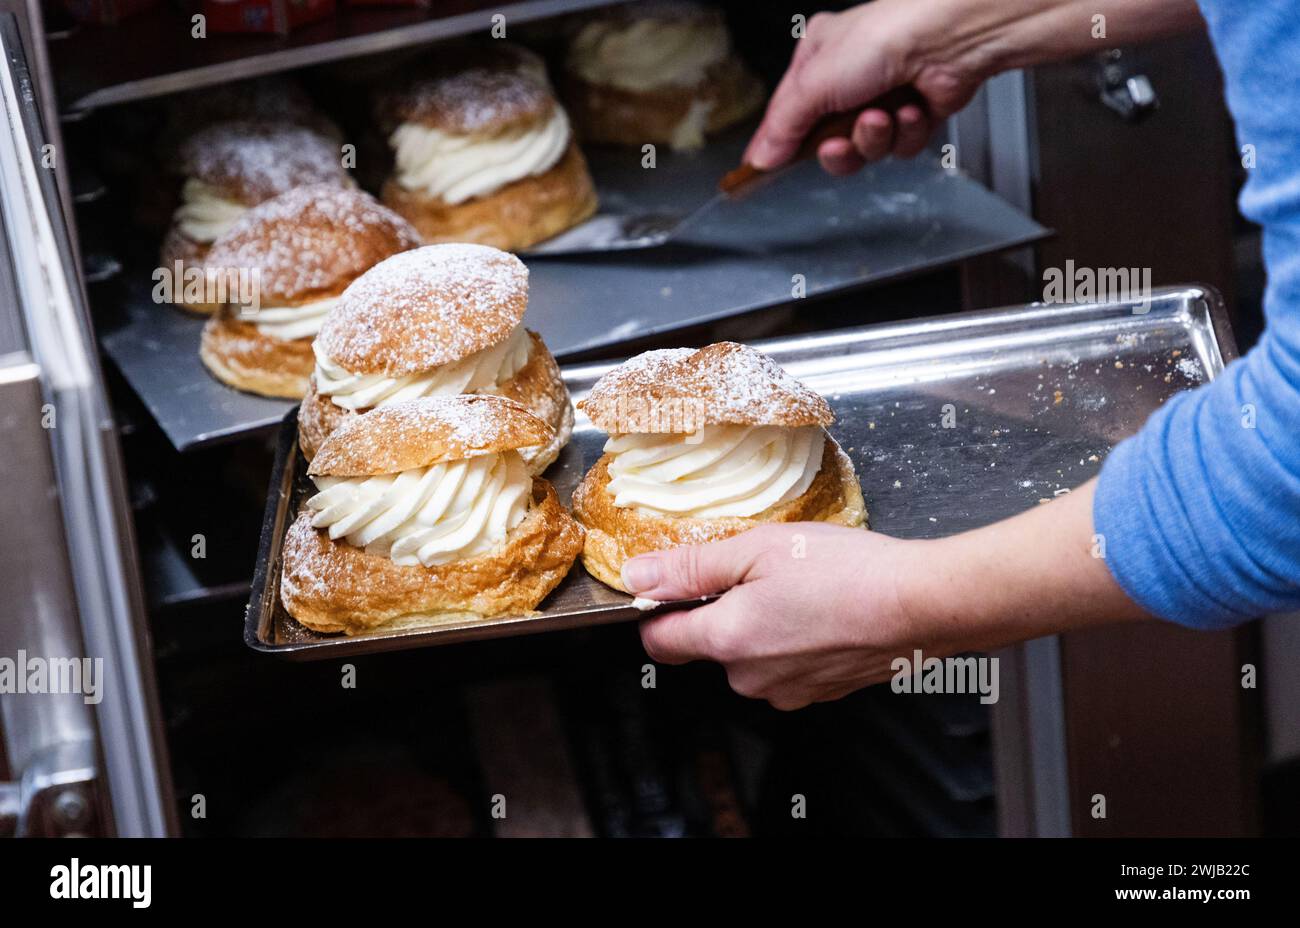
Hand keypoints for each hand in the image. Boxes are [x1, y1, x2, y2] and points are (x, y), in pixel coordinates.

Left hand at [624, 481, 1147, 710]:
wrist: (921, 603)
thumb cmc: (848, 572)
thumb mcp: (757, 550)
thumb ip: (690, 567)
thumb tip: (638, 578)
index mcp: (727, 640)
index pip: (660, 641)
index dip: (659, 609)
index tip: (676, 584)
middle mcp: (752, 678)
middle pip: (709, 646)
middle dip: (722, 610)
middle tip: (758, 569)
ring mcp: (789, 690)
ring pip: (752, 656)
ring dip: (763, 623)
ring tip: (799, 586)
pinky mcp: (822, 691)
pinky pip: (790, 664)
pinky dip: (797, 637)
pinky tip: (822, 607)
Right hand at [744, 1, 994, 174]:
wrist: (948, 38)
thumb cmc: (883, 37)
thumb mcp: (813, 84)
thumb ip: (782, 127)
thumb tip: (759, 158)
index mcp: (819, 57)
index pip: (789, 113)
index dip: (781, 144)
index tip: (767, 169)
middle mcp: (851, 76)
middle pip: (827, 140)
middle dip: (839, 146)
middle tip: (840, 140)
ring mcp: (885, 95)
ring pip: (865, 147)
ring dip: (874, 139)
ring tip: (883, 116)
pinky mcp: (916, 111)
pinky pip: (900, 146)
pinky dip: (906, 132)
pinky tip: (912, 108)